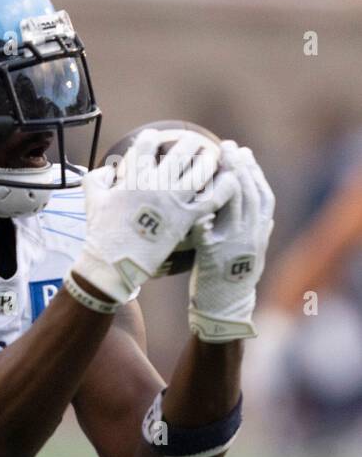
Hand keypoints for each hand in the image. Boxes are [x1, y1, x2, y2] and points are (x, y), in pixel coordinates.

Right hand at [72, 129, 234, 304]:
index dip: (150, 137)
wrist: (114, 263)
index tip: (154, 136)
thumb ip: (96, 180)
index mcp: (133, 179)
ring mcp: (173, 202)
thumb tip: (106, 171)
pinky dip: (224, 187)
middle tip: (195, 142)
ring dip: (210, 160)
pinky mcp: (186, 219)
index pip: (145, 145)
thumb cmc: (102, 233)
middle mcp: (156, 186)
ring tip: (213, 157)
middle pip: (181, 152)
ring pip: (201, 171)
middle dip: (190, 142)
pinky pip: (212, 199)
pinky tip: (229, 181)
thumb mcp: (93, 201)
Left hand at [188, 142, 274, 341]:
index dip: (252, 170)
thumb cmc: (227, 278)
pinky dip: (204, 215)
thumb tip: (257, 212)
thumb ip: (248, 230)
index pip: (260, 193)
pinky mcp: (215, 257)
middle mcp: (251, 235)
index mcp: (258, 232)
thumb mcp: (244, 251)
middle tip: (227, 147)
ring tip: (215, 162)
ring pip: (235, 206)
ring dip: (226, 182)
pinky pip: (209, 231)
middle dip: (239, 167)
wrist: (224, 309)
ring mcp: (235, 245)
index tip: (242, 150)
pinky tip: (197, 198)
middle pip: (249, 193)